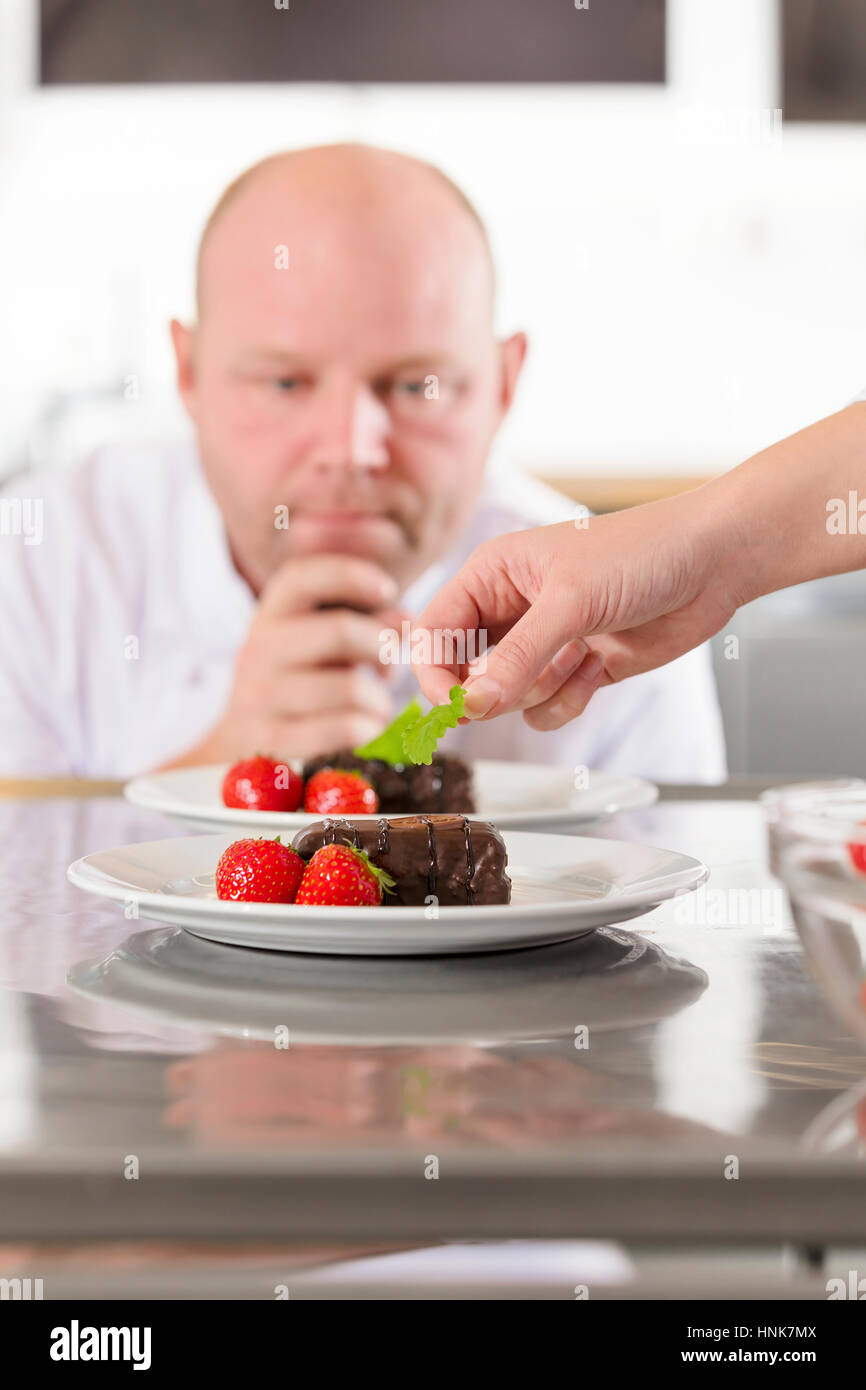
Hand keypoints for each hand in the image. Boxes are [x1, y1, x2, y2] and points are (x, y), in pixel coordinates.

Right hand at [167, 554, 402, 764]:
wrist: (242, 738)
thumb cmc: (298, 678)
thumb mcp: (322, 641)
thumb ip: (366, 623)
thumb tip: (406, 622)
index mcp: (270, 614)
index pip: (302, 577)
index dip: (351, 575)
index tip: (388, 590)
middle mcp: (258, 648)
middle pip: (341, 631)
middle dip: (382, 648)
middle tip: (389, 666)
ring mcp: (259, 695)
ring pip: (351, 688)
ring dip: (380, 700)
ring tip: (378, 706)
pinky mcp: (271, 739)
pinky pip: (344, 728)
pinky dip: (370, 728)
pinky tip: (368, 728)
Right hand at [412, 488, 740, 728]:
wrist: (712, 562)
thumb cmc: (641, 554)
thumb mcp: (570, 602)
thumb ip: (516, 657)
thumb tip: (472, 705)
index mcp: (490, 576)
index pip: (431, 634)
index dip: (434, 675)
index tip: (457, 707)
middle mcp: (508, 609)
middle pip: (463, 675)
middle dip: (496, 688)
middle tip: (532, 677)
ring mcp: (542, 642)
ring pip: (505, 698)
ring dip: (541, 691)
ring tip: (580, 656)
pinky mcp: (574, 669)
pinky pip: (545, 708)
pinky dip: (569, 699)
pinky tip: (599, 665)